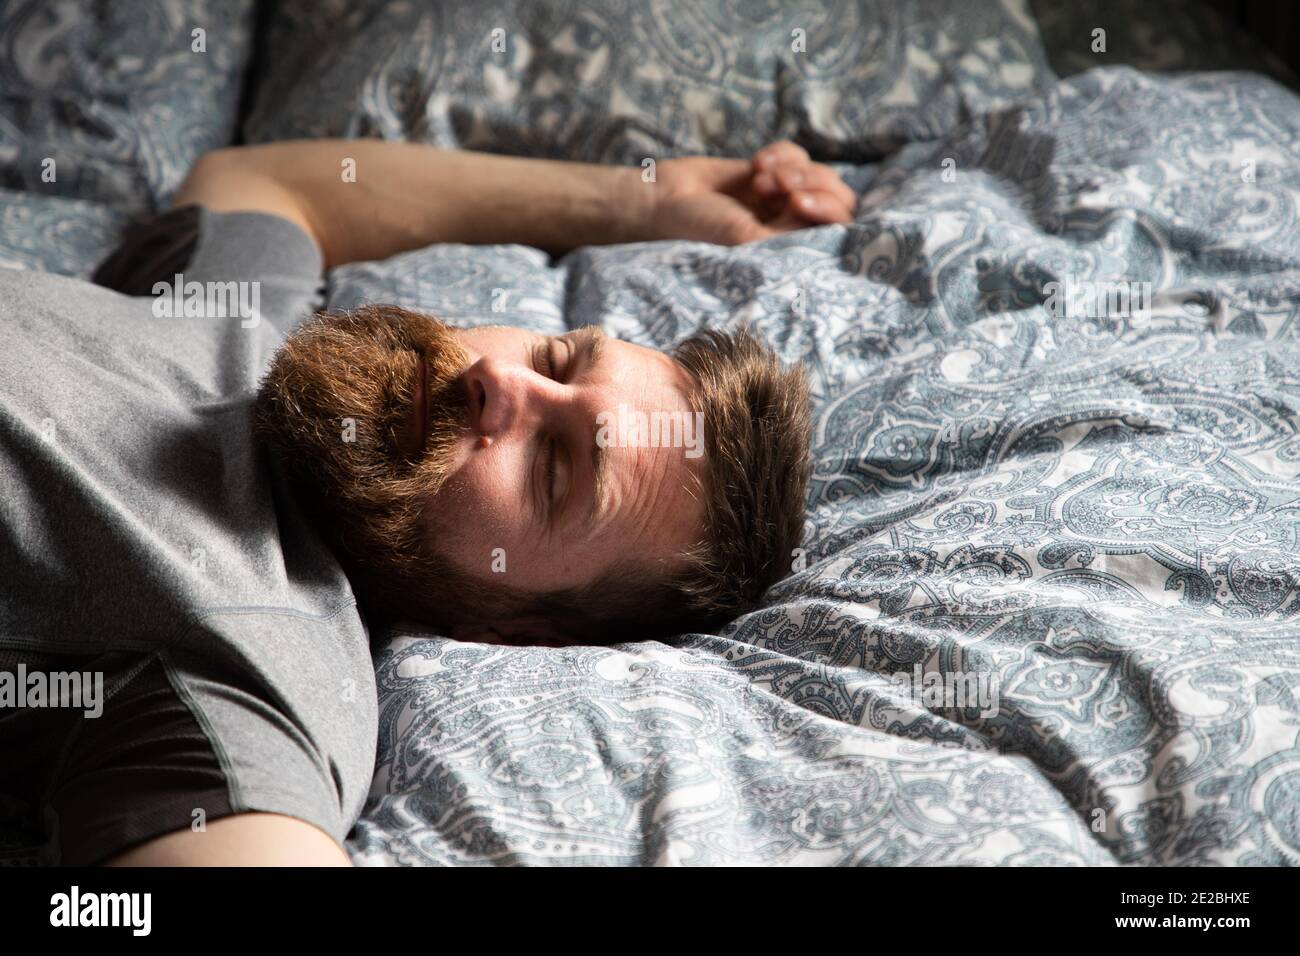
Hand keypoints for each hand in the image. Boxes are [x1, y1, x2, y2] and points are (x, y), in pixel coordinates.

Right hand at [643, 141, 856, 245]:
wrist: (669, 199)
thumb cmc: (704, 230)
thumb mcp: (749, 241)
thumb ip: (791, 232)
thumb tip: (825, 211)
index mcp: (794, 250)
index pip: (840, 227)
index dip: (827, 207)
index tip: (795, 201)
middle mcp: (794, 225)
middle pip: (839, 195)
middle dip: (813, 183)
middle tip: (779, 186)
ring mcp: (784, 196)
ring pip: (819, 170)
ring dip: (792, 168)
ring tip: (760, 177)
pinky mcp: (771, 170)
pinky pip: (796, 153)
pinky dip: (779, 154)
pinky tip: (755, 164)